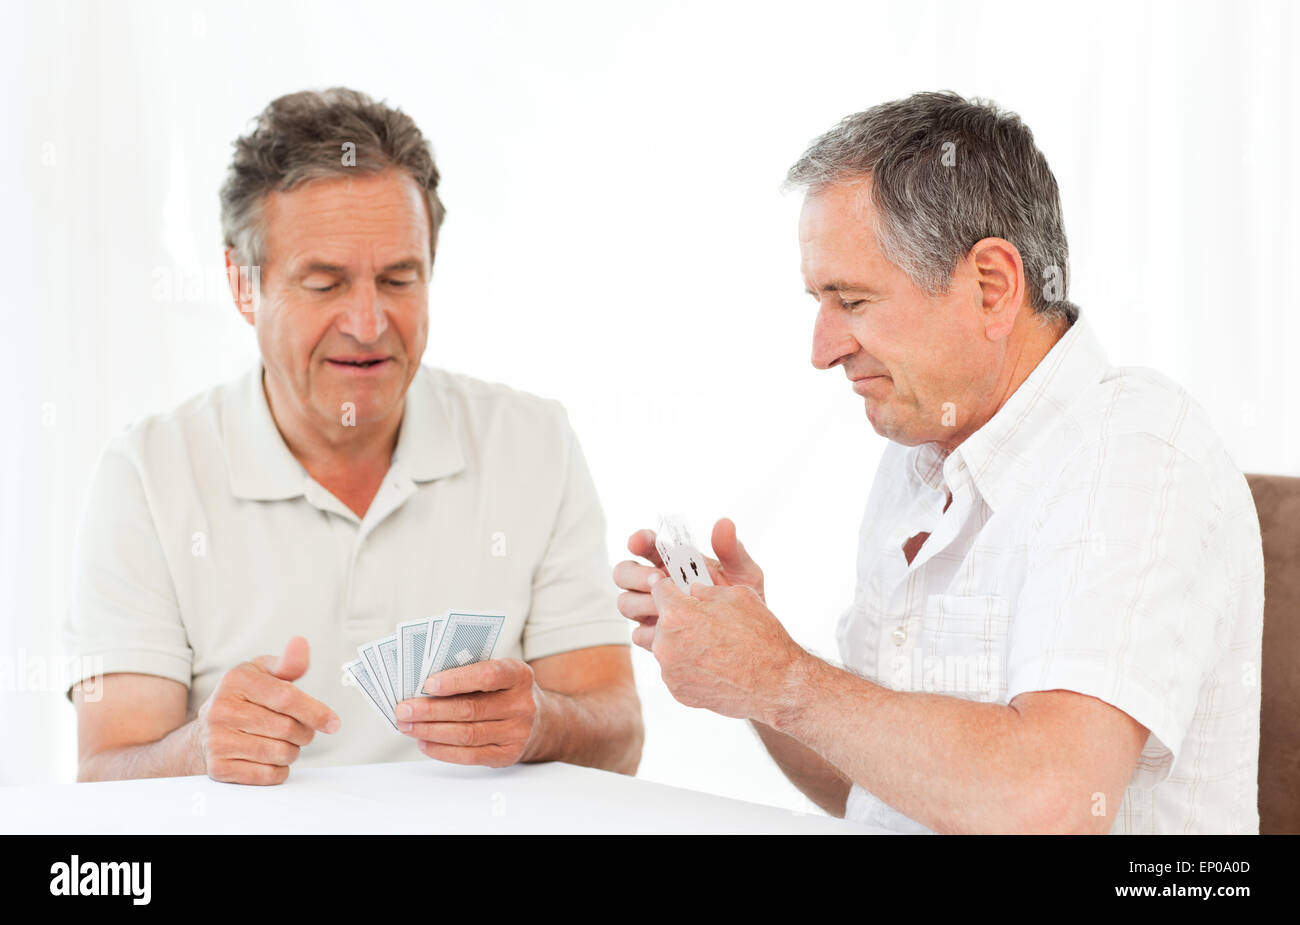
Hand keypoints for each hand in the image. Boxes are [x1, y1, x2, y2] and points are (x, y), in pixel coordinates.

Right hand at [193, 636, 339, 784]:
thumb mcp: (263, 673)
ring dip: (293, 752)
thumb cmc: (244, 697)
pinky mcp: (219, 768)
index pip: (287, 698)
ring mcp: (217, 740)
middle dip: (305, 733)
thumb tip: (300, 643)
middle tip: (301, 731)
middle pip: (288, 728)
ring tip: (283, 742)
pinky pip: (268, 776)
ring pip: (281, 753)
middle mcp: (221, 709)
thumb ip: (288, 663)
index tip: (333, 723)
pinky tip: (270, 758)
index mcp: (237, 680)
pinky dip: (279, 770)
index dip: (316, 711)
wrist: (205, 731)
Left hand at [394, 658, 543, 767]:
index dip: (456, 680)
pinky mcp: (507, 755)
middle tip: (404, 709)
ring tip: (408, 726)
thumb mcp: (500, 673)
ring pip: (466, 734)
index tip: (427, 684)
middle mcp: (521, 704)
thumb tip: (424, 687)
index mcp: (519, 675)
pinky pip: (470, 756)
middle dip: (431, 710)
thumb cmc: (507, 692)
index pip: (487, 676)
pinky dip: (443, 750)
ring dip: (431, 731)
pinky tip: (425, 743)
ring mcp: (517, 733)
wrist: (542, 722)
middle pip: (470, 709)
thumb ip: (471, 674)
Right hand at [612, 517, 765, 637]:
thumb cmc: (743, 602)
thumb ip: (732, 550)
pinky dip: (652, 633)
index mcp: (675, 561)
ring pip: (625, 602)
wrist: (749, 644)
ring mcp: (650, 609)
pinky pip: (637, 634)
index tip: (636, 542)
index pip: (647, 544)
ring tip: (670, 610)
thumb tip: (724, 523)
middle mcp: (656, 582)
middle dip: (636, 575)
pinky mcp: (652, 636)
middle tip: (657, 581)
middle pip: (623, 572)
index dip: (638, 540)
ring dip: (642, 604)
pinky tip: (674, 635)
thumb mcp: (744, 574)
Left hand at [643, 571, 805, 721]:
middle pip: (662, 621)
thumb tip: (692, 591)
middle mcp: (665, 643)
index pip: (659, 589)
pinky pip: (677, 670)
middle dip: (679, 618)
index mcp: (676, 613)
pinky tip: (715, 666)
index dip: (669, 586)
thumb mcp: (737, 595)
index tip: (673, 588)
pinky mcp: (677, 691)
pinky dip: (690, 667)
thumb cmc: (760, 638)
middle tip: (705, 622)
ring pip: (668, 647)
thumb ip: (705, 590)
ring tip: (714, 647)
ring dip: (684, 643)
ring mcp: (670, 670)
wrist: (775, 683)